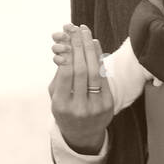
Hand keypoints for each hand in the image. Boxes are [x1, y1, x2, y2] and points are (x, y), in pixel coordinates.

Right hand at [48, 23, 112, 154]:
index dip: (67, 53)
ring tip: (86, 34)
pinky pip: (104, 78)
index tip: (67, 37)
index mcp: (61, 105)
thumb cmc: (65, 110)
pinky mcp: (108, 105)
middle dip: (79, 46)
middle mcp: (78, 107)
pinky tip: (95, 47)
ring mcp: (95, 107)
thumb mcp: (55, 97)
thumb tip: (63, 50)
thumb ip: (59, 76)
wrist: (82, 134)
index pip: (66, 74)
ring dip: (91, 50)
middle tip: (77, 30)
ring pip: (94, 72)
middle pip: (81, 70)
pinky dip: (100, 60)